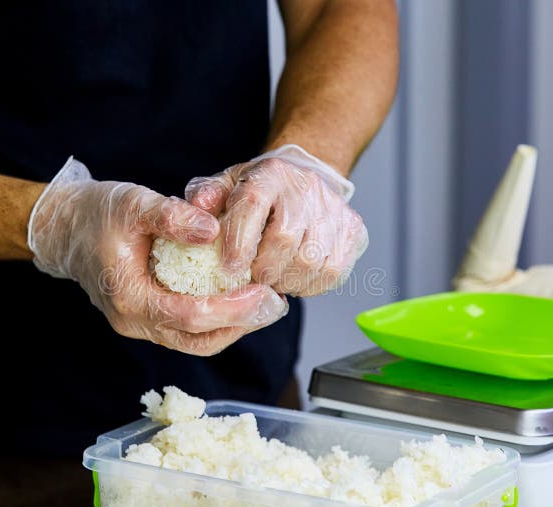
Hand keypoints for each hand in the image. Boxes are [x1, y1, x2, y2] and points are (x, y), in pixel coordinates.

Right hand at [27, 158, 287, 355]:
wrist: (65, 228)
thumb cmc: (97, 214)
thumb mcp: (133, 203)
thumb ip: (172, 216)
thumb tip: (213, 230)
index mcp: (129, 298)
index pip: (190, 317)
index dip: (231, 309)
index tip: (263, 293)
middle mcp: (134, 321)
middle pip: (198, 341)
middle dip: (241, 325)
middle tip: (275, 304)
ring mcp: (141, 324)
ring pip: (196, 341)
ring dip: (233, 327)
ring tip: (265, 304)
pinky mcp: (149, 317)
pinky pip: (188, 330)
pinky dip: (217, 320)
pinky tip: (240, 299)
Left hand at [185, 145, 367, 296]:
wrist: (306, 179)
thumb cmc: (260, 191)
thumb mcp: (227, 185)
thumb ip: (206, 196)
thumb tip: (197, 208)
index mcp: (270, 174)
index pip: (253, 205)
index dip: (239, 242)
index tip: (230, 270)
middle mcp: (307, 188)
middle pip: (285, 240)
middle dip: (264, 269)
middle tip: (253, 277)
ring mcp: (335, 210)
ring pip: (311, 262)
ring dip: (286, 280)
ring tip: (273, 277)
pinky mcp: (355, 232)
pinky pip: (333, 273)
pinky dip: (309, 285)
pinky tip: (295, 277)